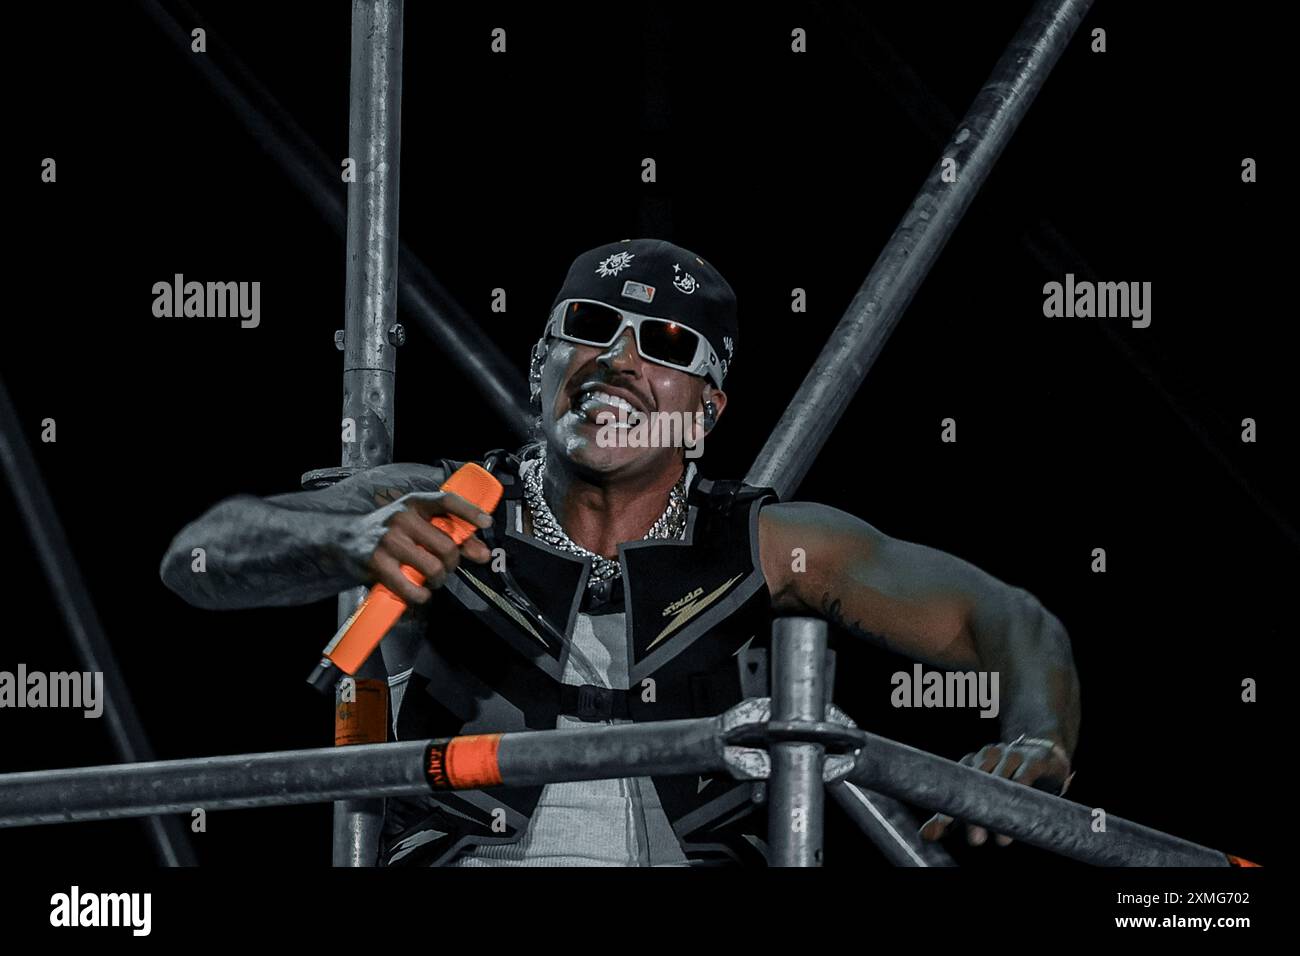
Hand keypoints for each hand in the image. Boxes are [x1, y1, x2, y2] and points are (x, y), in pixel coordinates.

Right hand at [338, 490, 493, 603]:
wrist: (346, 540)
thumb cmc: (391, 533)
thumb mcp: (420, 525)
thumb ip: (454, 536)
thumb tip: (483, 553)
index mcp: (416, 502)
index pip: (447, 500)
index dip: (470, 511)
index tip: (487, 522)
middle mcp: (402, 517)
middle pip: (446, 545)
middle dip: (452, 563)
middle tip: (445, 568)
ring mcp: (388, 539)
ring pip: (433, 567)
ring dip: (438, 580)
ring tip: (431, 580)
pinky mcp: (377, 562)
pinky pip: (411, 586)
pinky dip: (421, 595)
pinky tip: (420, 592)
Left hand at [919, 738, 1071, 846]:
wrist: (1043, 755)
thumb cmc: (1006, 780)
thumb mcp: (981, 797)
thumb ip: (954, 815)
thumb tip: (924, 835)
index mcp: (972, 764)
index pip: (956, 784)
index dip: (949, 805)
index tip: (941, 826)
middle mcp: (988, 755)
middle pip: (977, 784)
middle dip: (975, 813)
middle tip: (974, 840)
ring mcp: (1010, 755)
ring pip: (1001, 781)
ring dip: (1000, 810)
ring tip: (1000, 840)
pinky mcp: (1033, 760)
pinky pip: (1025, 774)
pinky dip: (1020, 790)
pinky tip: (1019, 808)